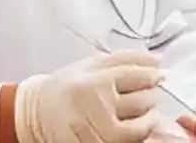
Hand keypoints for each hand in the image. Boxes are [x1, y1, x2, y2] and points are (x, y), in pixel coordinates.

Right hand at [15, 51, 164, 142]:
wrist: (36, 115)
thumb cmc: (66, 87)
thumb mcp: (90, 65)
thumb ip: (125, 59)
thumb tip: (159, 60)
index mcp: (95, 82)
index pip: (139, 77)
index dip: (153, 76)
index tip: (157, 76)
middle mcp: (98, 108)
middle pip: (144, 102)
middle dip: (151, 96)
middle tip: (148, 93)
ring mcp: (98, 133)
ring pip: (140, 128)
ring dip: (149, 118)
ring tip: (145, 112)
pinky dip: (137, 135)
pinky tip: (131, 126)